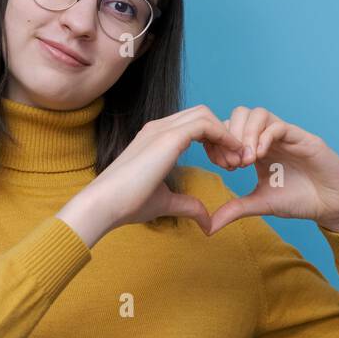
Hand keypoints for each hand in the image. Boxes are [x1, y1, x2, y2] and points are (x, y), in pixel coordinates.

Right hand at [57, 105, 245, 244]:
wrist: (104, 205)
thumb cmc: (127, 204)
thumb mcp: (165, 202)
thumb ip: (187, 205)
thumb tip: (207, 222)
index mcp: (156, 138)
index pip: (194, 125)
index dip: (215, 141)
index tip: (225, 166)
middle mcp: (159, 128)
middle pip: (202, 115)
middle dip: (223, 135)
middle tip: (234, 163)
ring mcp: (162, 129)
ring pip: (206, 115)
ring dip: (226, 136)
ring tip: (234, 162)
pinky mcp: (168, 137)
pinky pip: (206, 124)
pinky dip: (224, 137)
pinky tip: (230, 158)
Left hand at [204, 105, 338, 235]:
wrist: (332, 205)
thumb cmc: (300, 200)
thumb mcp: (261, 204)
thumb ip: (236, 209)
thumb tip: (208, 226)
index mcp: (258, 148)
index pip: (231, 128)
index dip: (221, 142)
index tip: (223, 166)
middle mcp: (271, 137)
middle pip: (242, 113)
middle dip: (231, 135)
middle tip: (233, 163)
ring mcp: (287, 135)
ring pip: (259, 114)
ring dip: (246, 134)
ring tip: (246, 160)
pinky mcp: (303, 138)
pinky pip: (280, 126)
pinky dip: (265, 137)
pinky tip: (260, 157)